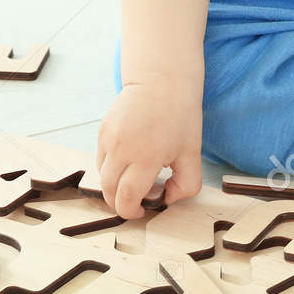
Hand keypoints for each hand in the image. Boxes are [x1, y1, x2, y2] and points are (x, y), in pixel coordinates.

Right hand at [97, 79, 203, 218]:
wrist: (161, 81)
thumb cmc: (180, 117)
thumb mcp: (192, 154)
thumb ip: (186, 185)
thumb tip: (166, 199)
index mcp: (145, 157)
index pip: (125, 198)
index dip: (130, 212)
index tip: (140, 211)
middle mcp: (121, 149)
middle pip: (108, 191)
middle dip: (119, 203)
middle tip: (135, 202)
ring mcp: (108, 139)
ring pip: (102, 176)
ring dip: (114, 186)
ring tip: (134, 180)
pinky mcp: (102, 131)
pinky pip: (101, 159)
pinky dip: (111, 168)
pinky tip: (129, 162)